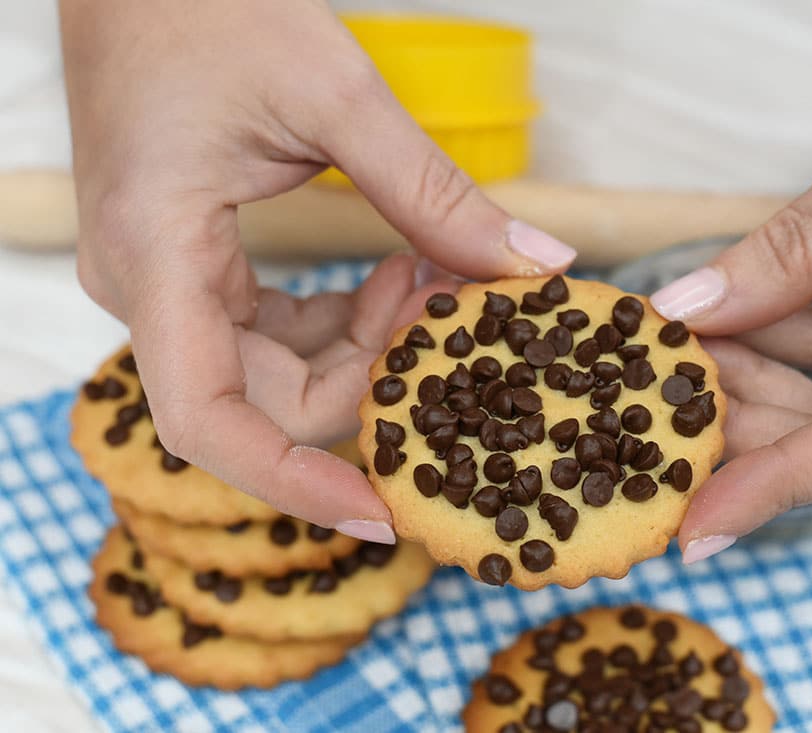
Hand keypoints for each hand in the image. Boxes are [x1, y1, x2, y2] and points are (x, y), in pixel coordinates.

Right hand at [60, 0, 575, 538]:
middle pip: (261, 403)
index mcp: (153, 257)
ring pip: (274, 375)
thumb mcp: (336, 96)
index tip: (383, 515)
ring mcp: (164, 282)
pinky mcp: (192, 268)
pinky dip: (344, 324)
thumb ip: (435, 195)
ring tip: (435, 286)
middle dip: (369, 384)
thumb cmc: (210, 9)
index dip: (293, 485)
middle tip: (453, 334)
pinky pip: (273, 335)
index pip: (208, 421)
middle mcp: (144, 288)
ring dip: (365, 350)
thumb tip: (535, 270)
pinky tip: (400, 276)